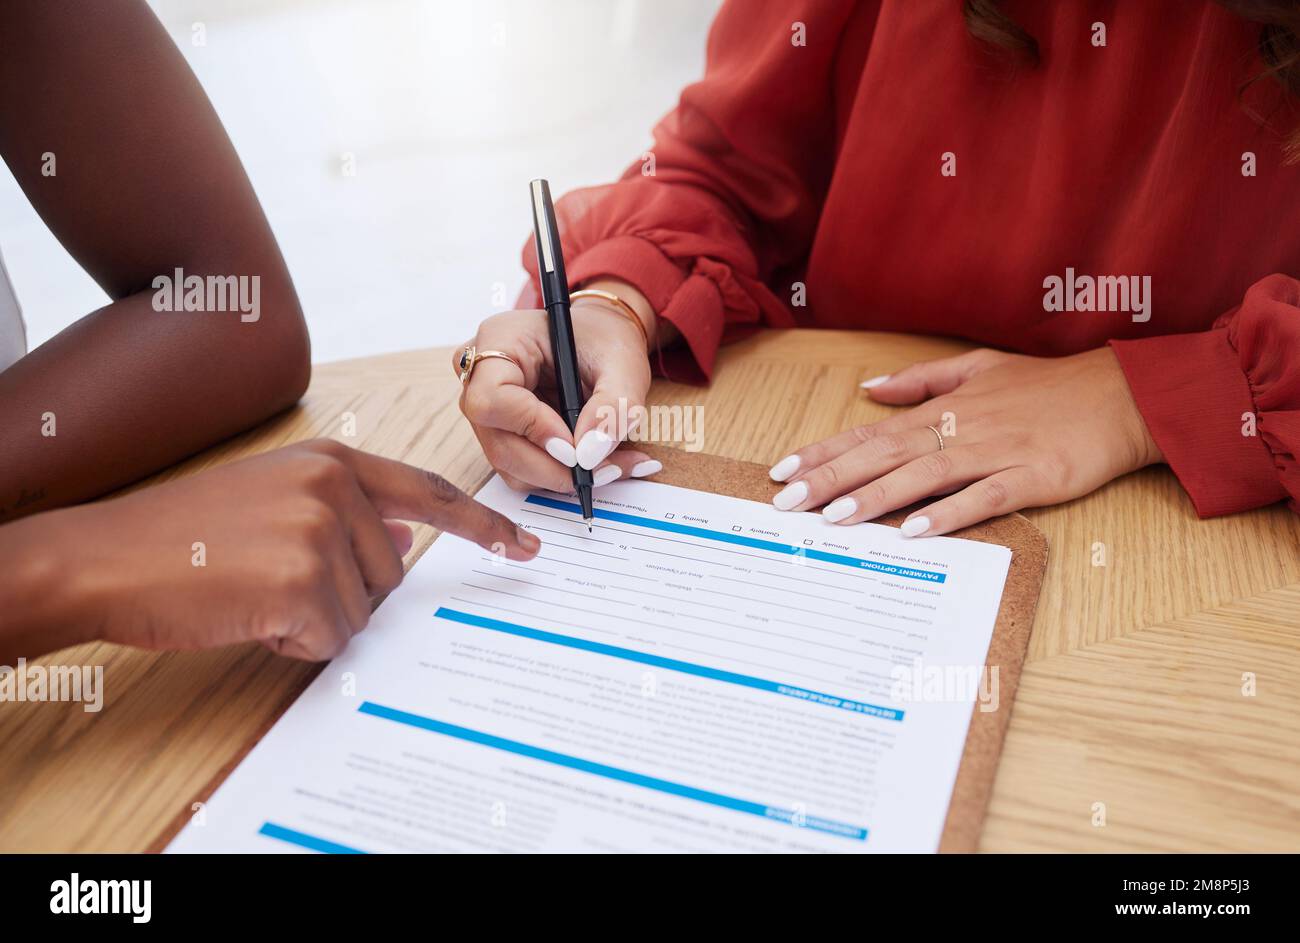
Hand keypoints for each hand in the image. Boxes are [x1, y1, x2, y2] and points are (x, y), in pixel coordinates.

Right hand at [9, 440, 539, 660]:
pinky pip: (329, 638)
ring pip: (360, 612)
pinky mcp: (303, 583)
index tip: (525, 546)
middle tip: (269, 578)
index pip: (430, 494)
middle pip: (389, 574)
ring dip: (311, 619)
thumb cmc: (184, 534)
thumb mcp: (273, 496)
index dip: (482, 526)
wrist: (106, 556)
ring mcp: (321, 533)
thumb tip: (403, 534)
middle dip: (339, 593)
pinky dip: (290, 641)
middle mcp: (336, 489)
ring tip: (252, 591)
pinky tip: (247, 612)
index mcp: (333, 462)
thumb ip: (344, 509)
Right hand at [455, 295, 661, 491]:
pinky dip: (560, 475)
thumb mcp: (623, 364)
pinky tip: (597, 464)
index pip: (491, 398)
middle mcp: (480, 376)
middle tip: (603, 470)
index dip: (531, 428)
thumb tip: (589, 455)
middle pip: (498, 442)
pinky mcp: (500, 433)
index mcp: (500, 340)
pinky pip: (521, 469)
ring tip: (612, 466)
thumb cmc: (604, 340)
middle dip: (553, 467)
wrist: (599, 341)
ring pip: (509, 464)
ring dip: (561, 477)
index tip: (574, 446)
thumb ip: (614, 405)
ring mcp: (486, 409)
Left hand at [768, 347, 1162, 535]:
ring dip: (876, 497)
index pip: (870, 433)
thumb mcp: (979, 368)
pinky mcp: (1032, 477)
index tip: (782, 471)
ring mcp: (995, 453)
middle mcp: (960, 429)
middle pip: (883, 455)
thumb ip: (921, 382)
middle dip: (831, 478)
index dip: (824, 452)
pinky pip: (984, 498)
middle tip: (787, 501)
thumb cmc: (1047, 387)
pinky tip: (917, 532)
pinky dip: (949, 513)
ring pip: (923, 476)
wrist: (1121, 395)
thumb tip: (870, 388)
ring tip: (834, 517)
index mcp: (944, 409)